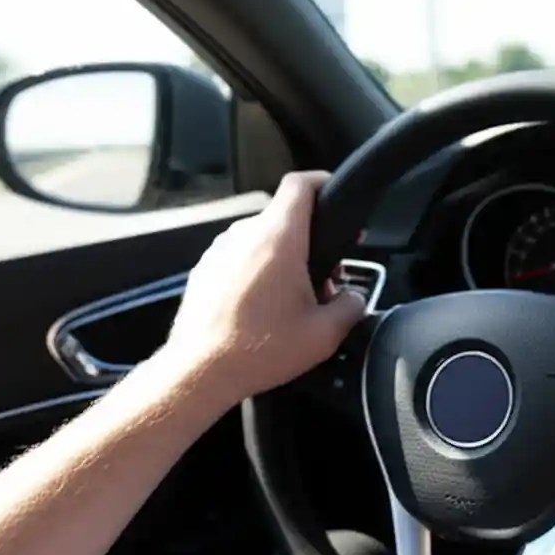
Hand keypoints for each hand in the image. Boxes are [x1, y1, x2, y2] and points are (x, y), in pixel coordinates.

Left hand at [163, 171, 364, 400]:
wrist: (199, 372)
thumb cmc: (259, 351)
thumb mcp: (324, 335)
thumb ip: (351, 307)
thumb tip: (354, 298)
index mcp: (278, 240)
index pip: (300, 185)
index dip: (323, 182)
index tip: (335, 196)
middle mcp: (244, 235)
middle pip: (285, 218)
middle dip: (310, 240)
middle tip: (325, 277)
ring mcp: (219, 251)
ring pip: (261, 240)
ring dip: (282, 259)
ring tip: (292, 299)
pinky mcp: (204, 270)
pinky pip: (238, 259)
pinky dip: (256, 273)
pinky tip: (262, 309)